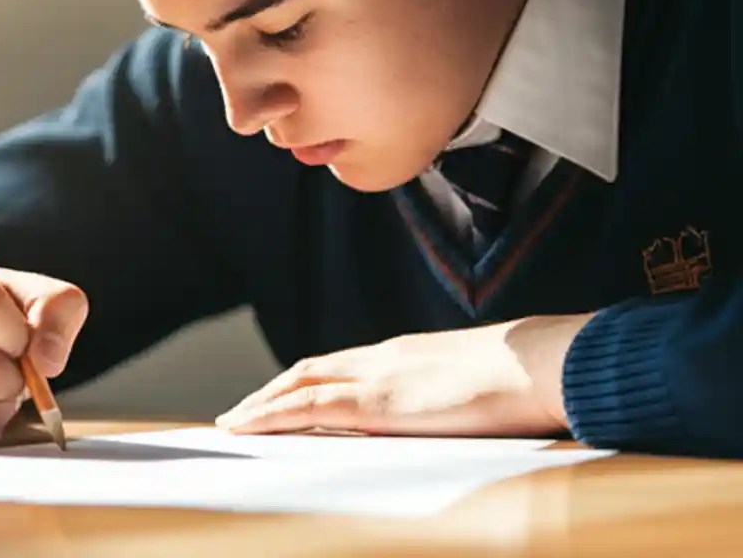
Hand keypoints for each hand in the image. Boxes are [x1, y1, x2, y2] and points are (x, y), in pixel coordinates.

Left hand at [216, 314, 590, 436]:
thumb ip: (457, 396)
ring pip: (300, 385)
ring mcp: (378, 377)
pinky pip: (308, 408)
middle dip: (274, 391)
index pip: (343, 364)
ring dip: (262, 403)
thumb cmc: (532, 378)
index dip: (308, 380)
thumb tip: (459, 412)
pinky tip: (246, 426)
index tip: (283, 396)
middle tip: (244, 413)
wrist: (547, 364)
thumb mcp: (484, 388)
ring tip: (234, 423)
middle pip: (311, 369)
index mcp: (408, 356)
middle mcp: (384, 358)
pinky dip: (271, 415)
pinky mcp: (378, 402)